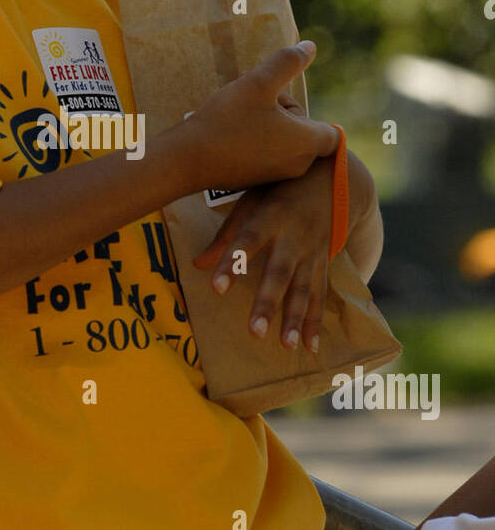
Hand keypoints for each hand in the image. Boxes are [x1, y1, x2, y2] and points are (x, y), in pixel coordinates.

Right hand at [179, 42, 339, 195]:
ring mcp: (277, 177)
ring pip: (286, 145)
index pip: (331, 132)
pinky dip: (257, 143)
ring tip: (240, 116)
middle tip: (254, 103)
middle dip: (285, 114)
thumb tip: (310, 46)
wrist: (187, 160)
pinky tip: (231, 134)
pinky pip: (269, 158)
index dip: (307, 112)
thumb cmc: (226, 120)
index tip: (279, 102)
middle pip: (305, 134)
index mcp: (306, 143)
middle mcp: (298, 166)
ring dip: (270, 126)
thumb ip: (288, 63)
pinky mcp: (258, 183)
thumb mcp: (258, 83)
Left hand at [192, 150, 337, 352]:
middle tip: (254, 331)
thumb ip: (226, 234)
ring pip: (303, 289)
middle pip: (280, 273)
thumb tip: (197, 265)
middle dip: (267, 303)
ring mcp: (311, 253)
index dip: (233, 262)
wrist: (332, 182)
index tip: (216, 288)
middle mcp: (293, 237)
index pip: (248, 240)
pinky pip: (320, 296)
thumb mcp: (251, 200)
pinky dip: (315, 322)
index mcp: (270, 217)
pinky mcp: (323, 265)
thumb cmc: (280, 190)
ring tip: (285, 345)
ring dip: (294, 319)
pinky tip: (309, 348)